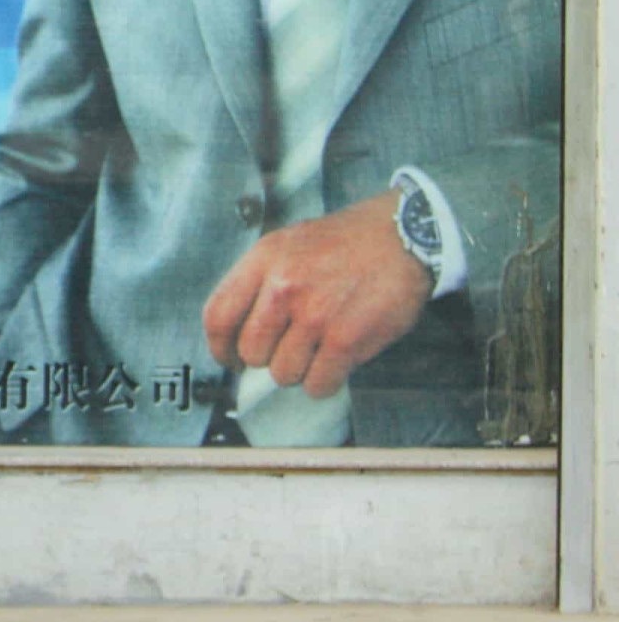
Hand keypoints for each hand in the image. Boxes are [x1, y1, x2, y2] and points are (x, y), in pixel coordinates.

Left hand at [202, 190, 432, 399]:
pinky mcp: (345, 340)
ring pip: (283, 373)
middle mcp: (283, 287)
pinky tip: (334, 364)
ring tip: (317, 349)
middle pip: (251, 352)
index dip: (219, 347)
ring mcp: (314, 315)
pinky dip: (324, 382)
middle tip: (287, 348)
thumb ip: (259, 281)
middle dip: (267, 358)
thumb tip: (238, 329)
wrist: (402, 237)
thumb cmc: (345, 243)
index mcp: (263, 260)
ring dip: (299, 370)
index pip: (218, 316)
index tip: (230, 358)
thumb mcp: (287, 244)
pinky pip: (318, 384)